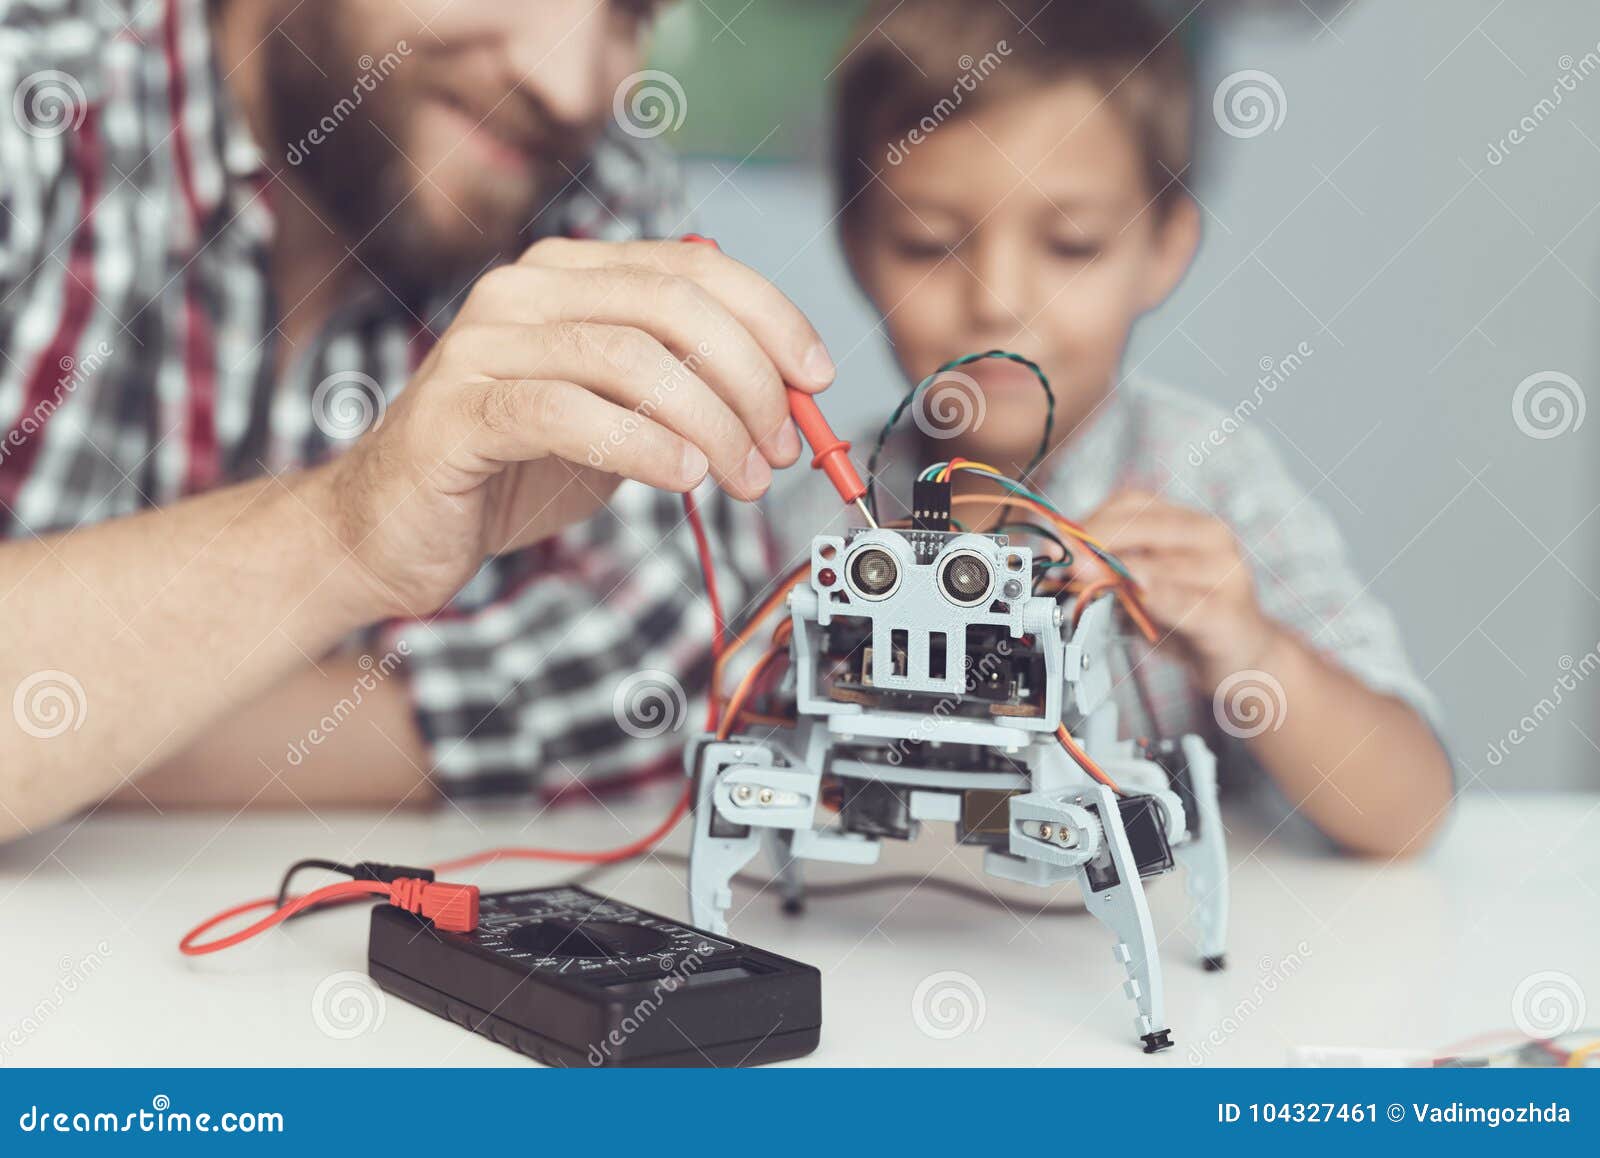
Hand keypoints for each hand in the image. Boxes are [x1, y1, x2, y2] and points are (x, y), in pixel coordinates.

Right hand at [315, 237, 829, 617]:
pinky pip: (567, 413)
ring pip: (628, 356)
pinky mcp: (457, 410)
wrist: (393, 526)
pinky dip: (642, 445)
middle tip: (781, 445)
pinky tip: (683, 476)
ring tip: (741, 475)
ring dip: (709, 420)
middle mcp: (525, 291)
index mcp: (570, 276)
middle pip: (671, 303)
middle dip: (749, 377)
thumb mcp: (619, 420)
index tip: (816, 377)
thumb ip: (684, 392)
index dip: (770, 317)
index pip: (693, 266)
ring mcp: (484, 345)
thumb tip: (783, 397)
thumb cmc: (507, 470)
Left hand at [1077, 489, 1278, 686]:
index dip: (1089, 520)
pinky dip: (1158, 599)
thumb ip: (1110, 568)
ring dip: (1117, 577)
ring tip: (1086, 586)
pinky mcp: (1230, 615)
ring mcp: (1227, 574)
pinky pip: (1187, 603)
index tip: (1057, 542)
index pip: (1133, 504)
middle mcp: (1213, 538)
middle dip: (1096, 546)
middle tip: (1065, 566)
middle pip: (1146, 527)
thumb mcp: (1143, 585)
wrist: (1242, 658)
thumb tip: (1060, 560)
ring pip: (1163, 566)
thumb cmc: (1188, 617)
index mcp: (1189, 523)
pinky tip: (1137, 596)